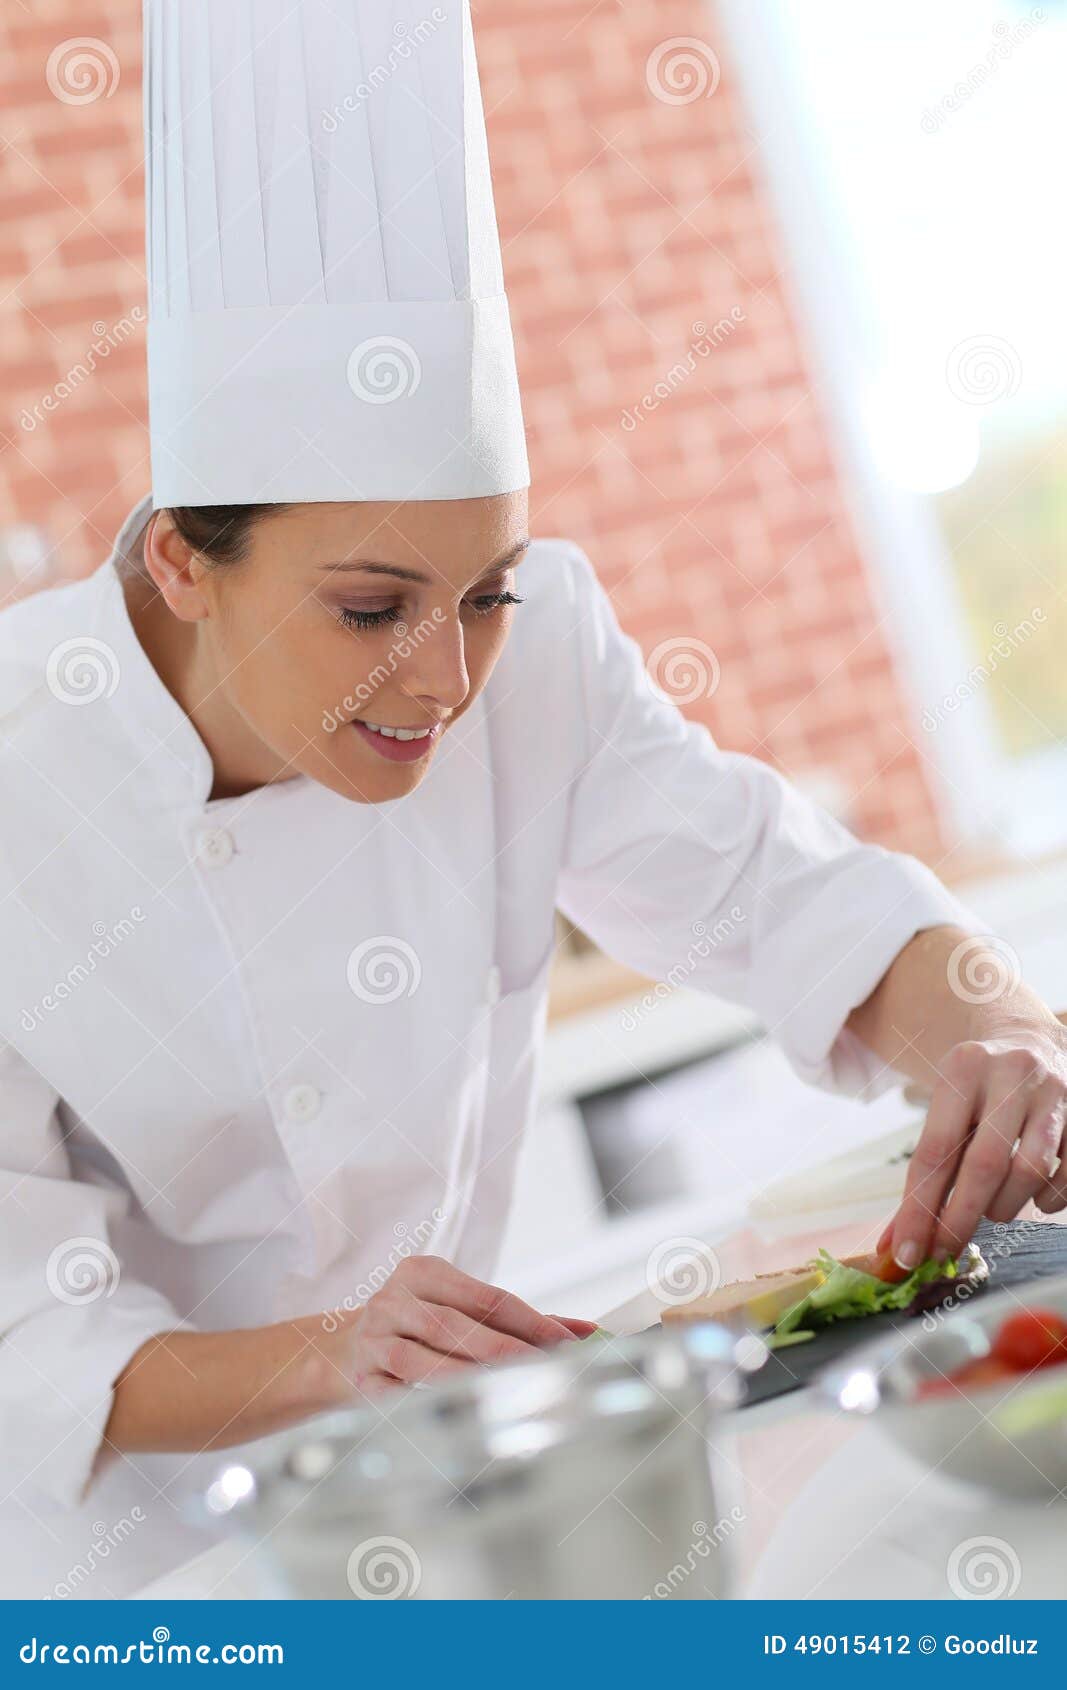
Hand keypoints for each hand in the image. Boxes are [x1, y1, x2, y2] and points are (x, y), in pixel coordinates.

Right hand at [322, 1255, 596, 1393]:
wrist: (336, 1349)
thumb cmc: (414, 1325)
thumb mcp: (455, 1307)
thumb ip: (517, 1319)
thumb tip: (586, 1330)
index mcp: (423, 1271)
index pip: (488, 1297)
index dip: (532, 1321)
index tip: (570, 1343)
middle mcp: (395, 1299)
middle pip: (458, 1326)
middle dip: (508, 1350)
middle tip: (549, 1368)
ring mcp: (374, 1340)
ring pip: (425, 1360)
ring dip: (470, 1378)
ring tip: (511, 1391)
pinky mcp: (360, 1380)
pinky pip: (398, 1395)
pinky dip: (429, 1404)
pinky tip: (460, 1413)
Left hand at [880, 1026, 1066, 1267]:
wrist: (1028, 1038)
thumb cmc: (976, 1088)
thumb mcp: (945, 1108)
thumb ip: (925, 1172)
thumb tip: (896, 1244)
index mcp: (963, 1068)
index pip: (935, 1149)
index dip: (918, 1208)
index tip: (905, 1252)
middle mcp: (1011, 1073)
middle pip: (984, 1164)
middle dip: (960, 1218)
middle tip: (943, 1251)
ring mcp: (1054, 1093)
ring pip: (1029, 1171)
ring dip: (1004, 1207)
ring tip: (992, 1211)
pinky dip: (1047, 1199)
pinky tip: (1033, 1197)